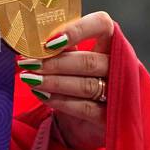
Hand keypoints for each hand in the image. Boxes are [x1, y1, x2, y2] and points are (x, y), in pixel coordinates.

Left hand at [16, 10, 112, 149]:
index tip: (50, 41)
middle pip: (89, 61)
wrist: (83, 124)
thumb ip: (62, 51)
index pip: (102, 25)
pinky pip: (85, 108)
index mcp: (111, 44)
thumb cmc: (76, 84)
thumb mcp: (71, 63)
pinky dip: (61, 101)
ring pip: (86, 86)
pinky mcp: (110, 117)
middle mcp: (120, 66)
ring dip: (54, 82)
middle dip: (55, 63)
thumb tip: (35, 42)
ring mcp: (118, 93)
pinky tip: (42, 96)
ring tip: (30, 80)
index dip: (78, 30)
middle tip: (29, 64)